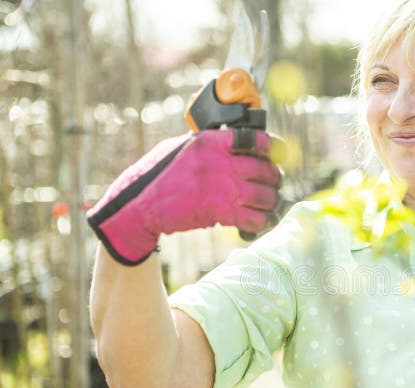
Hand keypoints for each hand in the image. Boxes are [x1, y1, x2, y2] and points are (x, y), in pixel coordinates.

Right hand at [87, 129, 279, 264]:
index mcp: (211, 141)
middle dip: (274, 178)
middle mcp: (221, 162)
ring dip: (271, 201)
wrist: (138, 205)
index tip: (275, 153)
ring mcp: (222, 188)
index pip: (256, 138)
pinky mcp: (220, 212)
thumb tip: (229, 143)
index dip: (271, 147)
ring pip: (265, 195)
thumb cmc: (156, 175)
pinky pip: (254, 218)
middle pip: (265, 169)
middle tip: (274, 184)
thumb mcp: (181, 148)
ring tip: (269, 204)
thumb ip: (207, 145)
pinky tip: (258, 221)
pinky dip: (261, 221)